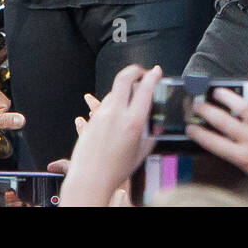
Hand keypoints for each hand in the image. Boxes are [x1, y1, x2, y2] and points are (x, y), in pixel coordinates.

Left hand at [60, 65, 160, 206]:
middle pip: (124, 78)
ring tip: (131, 101)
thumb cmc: (116, 171)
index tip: (156, 72)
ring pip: (114, 91)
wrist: (91, 178)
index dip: (153, 76)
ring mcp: (102, 114)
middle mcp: (116, 114)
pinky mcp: (92, 118)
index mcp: (133, 122)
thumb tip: (155, 124)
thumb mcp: (141, 152)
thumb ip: (150, 135)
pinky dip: (114, 103)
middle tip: (141, 72)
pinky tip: (117, 114)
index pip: (145, 89)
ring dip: (124, 90)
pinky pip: (105, 103)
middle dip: (135, 70)